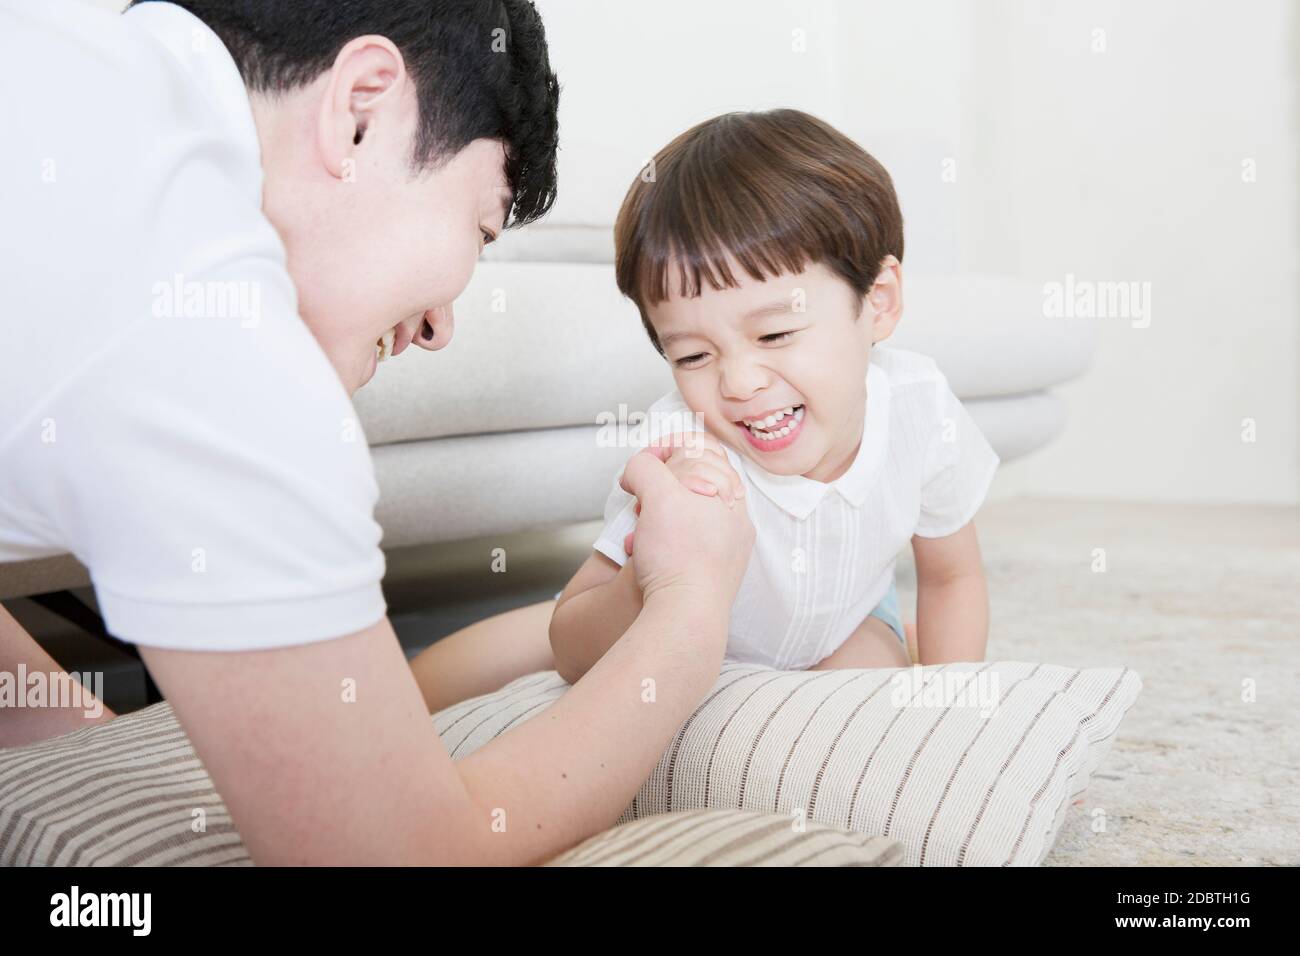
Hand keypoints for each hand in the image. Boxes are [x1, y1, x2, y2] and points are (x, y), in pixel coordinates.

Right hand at [618, 444, 754, 612]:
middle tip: (640, 496)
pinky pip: (687, 540)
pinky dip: (663, 539)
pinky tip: (644, 552)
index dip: (665, 447)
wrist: (687, 616)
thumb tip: (639, 469)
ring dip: (658, 511)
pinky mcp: (713, 569)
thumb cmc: (678, 557)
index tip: (641, 464)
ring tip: (640, 527)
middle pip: (694, 477)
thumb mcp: (657, 495)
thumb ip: (646, 468)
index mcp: (727, 489)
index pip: (699, 447)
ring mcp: (726, 543)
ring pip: (687, 510)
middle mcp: (733, 513)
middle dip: (660, 482)